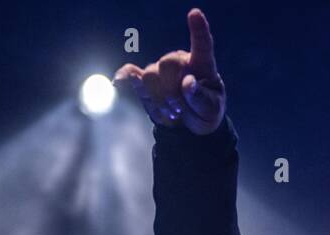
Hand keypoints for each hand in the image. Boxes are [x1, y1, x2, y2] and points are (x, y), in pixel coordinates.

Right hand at [112, 8, 225, 133]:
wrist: (188, 125)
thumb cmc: (204, 113)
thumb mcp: (211, 112)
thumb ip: (201, 99)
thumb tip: (188, 82)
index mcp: (202, 64)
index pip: (201, 44)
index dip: (198, 29)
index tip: (194, 13)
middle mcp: (180, 60)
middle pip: (168, 64)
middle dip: (172, 92)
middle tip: (180, 110)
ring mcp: (161, 69)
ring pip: (151, 76)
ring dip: (159, 99)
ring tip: (172, 111)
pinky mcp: (145, 80)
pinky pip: (131, 73)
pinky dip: (126, 77)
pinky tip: (119, 82)